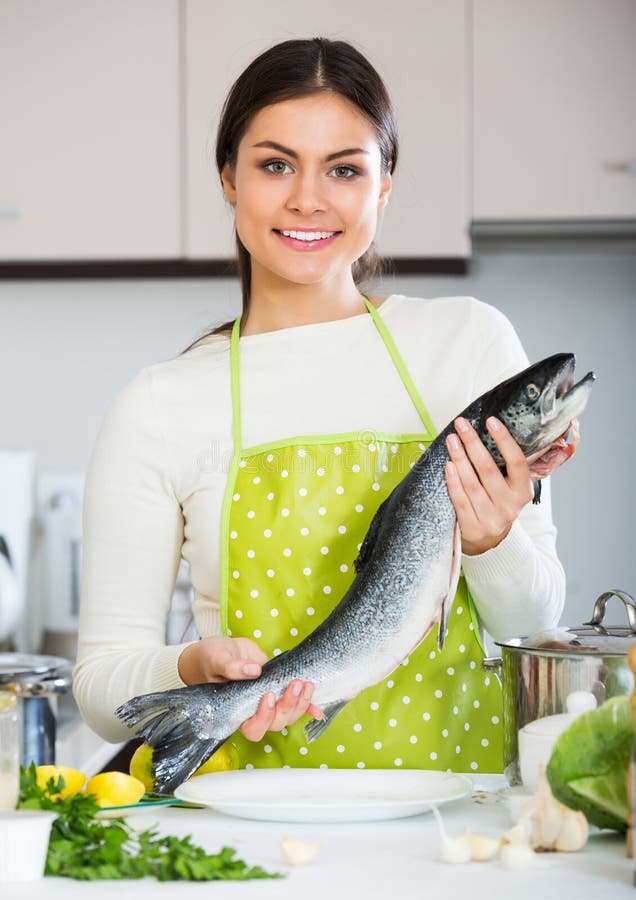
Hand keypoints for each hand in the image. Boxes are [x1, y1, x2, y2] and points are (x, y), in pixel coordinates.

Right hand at [178, 636, 322, 740]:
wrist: (222, 650)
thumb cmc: (212, 659)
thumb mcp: (217, 659)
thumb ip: (231, 667)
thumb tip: (253, 671)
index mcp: (236, 711)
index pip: (251, 727)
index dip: (263, 717)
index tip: (267, 696)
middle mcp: (254, 711)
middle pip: (275, 724)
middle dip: (287, 706)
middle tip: (294, 683)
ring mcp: (269, 703)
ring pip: (288, 716)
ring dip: (300, 703)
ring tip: (305, 683)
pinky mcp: (279, 691)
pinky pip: (296, 705)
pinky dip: (309, 707)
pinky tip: (318, 710)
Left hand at [444, 416, 533, 555]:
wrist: (490, 542)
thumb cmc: (497, 505)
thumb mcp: (509, 488)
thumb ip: (504, 467)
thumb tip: (487, 430)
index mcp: (523, 492)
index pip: (517, 462)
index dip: (504, 440)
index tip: (491, 421)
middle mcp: (510, 505)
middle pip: (489, 469)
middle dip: (473, 443)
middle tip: (462, 425)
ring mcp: (491, 518)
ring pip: (472, 483)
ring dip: (459, 458)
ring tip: (451, 440)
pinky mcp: (473, 528)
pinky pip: (460, 500)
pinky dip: (453, 481)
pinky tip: (448, 466)